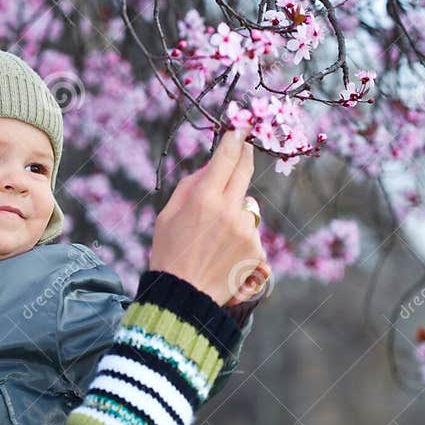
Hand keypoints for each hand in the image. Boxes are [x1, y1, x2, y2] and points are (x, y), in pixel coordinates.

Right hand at [148, 128, 269, 305]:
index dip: (234, 139)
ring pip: (247, 205)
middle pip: (245, 171)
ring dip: (236, 208)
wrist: (184, 296)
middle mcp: (229, 210)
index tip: (240, 128)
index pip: (226, 158)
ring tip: (215, 233)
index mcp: (203, 199)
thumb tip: (211, 167)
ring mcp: (247, 230)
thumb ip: (190, 186)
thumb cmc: (169, 253)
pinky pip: (251, 230)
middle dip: (245, 155)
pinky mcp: (257, 249)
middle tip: (245, 145)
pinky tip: (223, 251)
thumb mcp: (167, 215)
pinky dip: (240, 234)